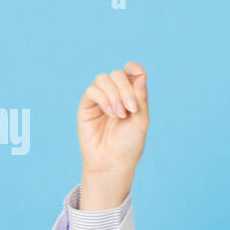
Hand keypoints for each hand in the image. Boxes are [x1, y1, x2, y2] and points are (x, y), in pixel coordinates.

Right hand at [76, 61, 149, 208]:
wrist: (113, 162)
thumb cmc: (129, 144)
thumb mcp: (141, 120)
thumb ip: (140, 97)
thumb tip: (141, 74)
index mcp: (131, 96)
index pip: (131, 72)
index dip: (134, 68)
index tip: (138, 73)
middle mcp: (115, 94)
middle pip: (117, 74)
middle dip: (125, 89)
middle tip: (132, 109)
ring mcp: (100, 99)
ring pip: (103, 79)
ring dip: (114, 94)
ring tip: (120, 115)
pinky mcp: (87, 106)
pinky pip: (92, 90)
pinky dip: (104, 99)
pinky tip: (111, 114)